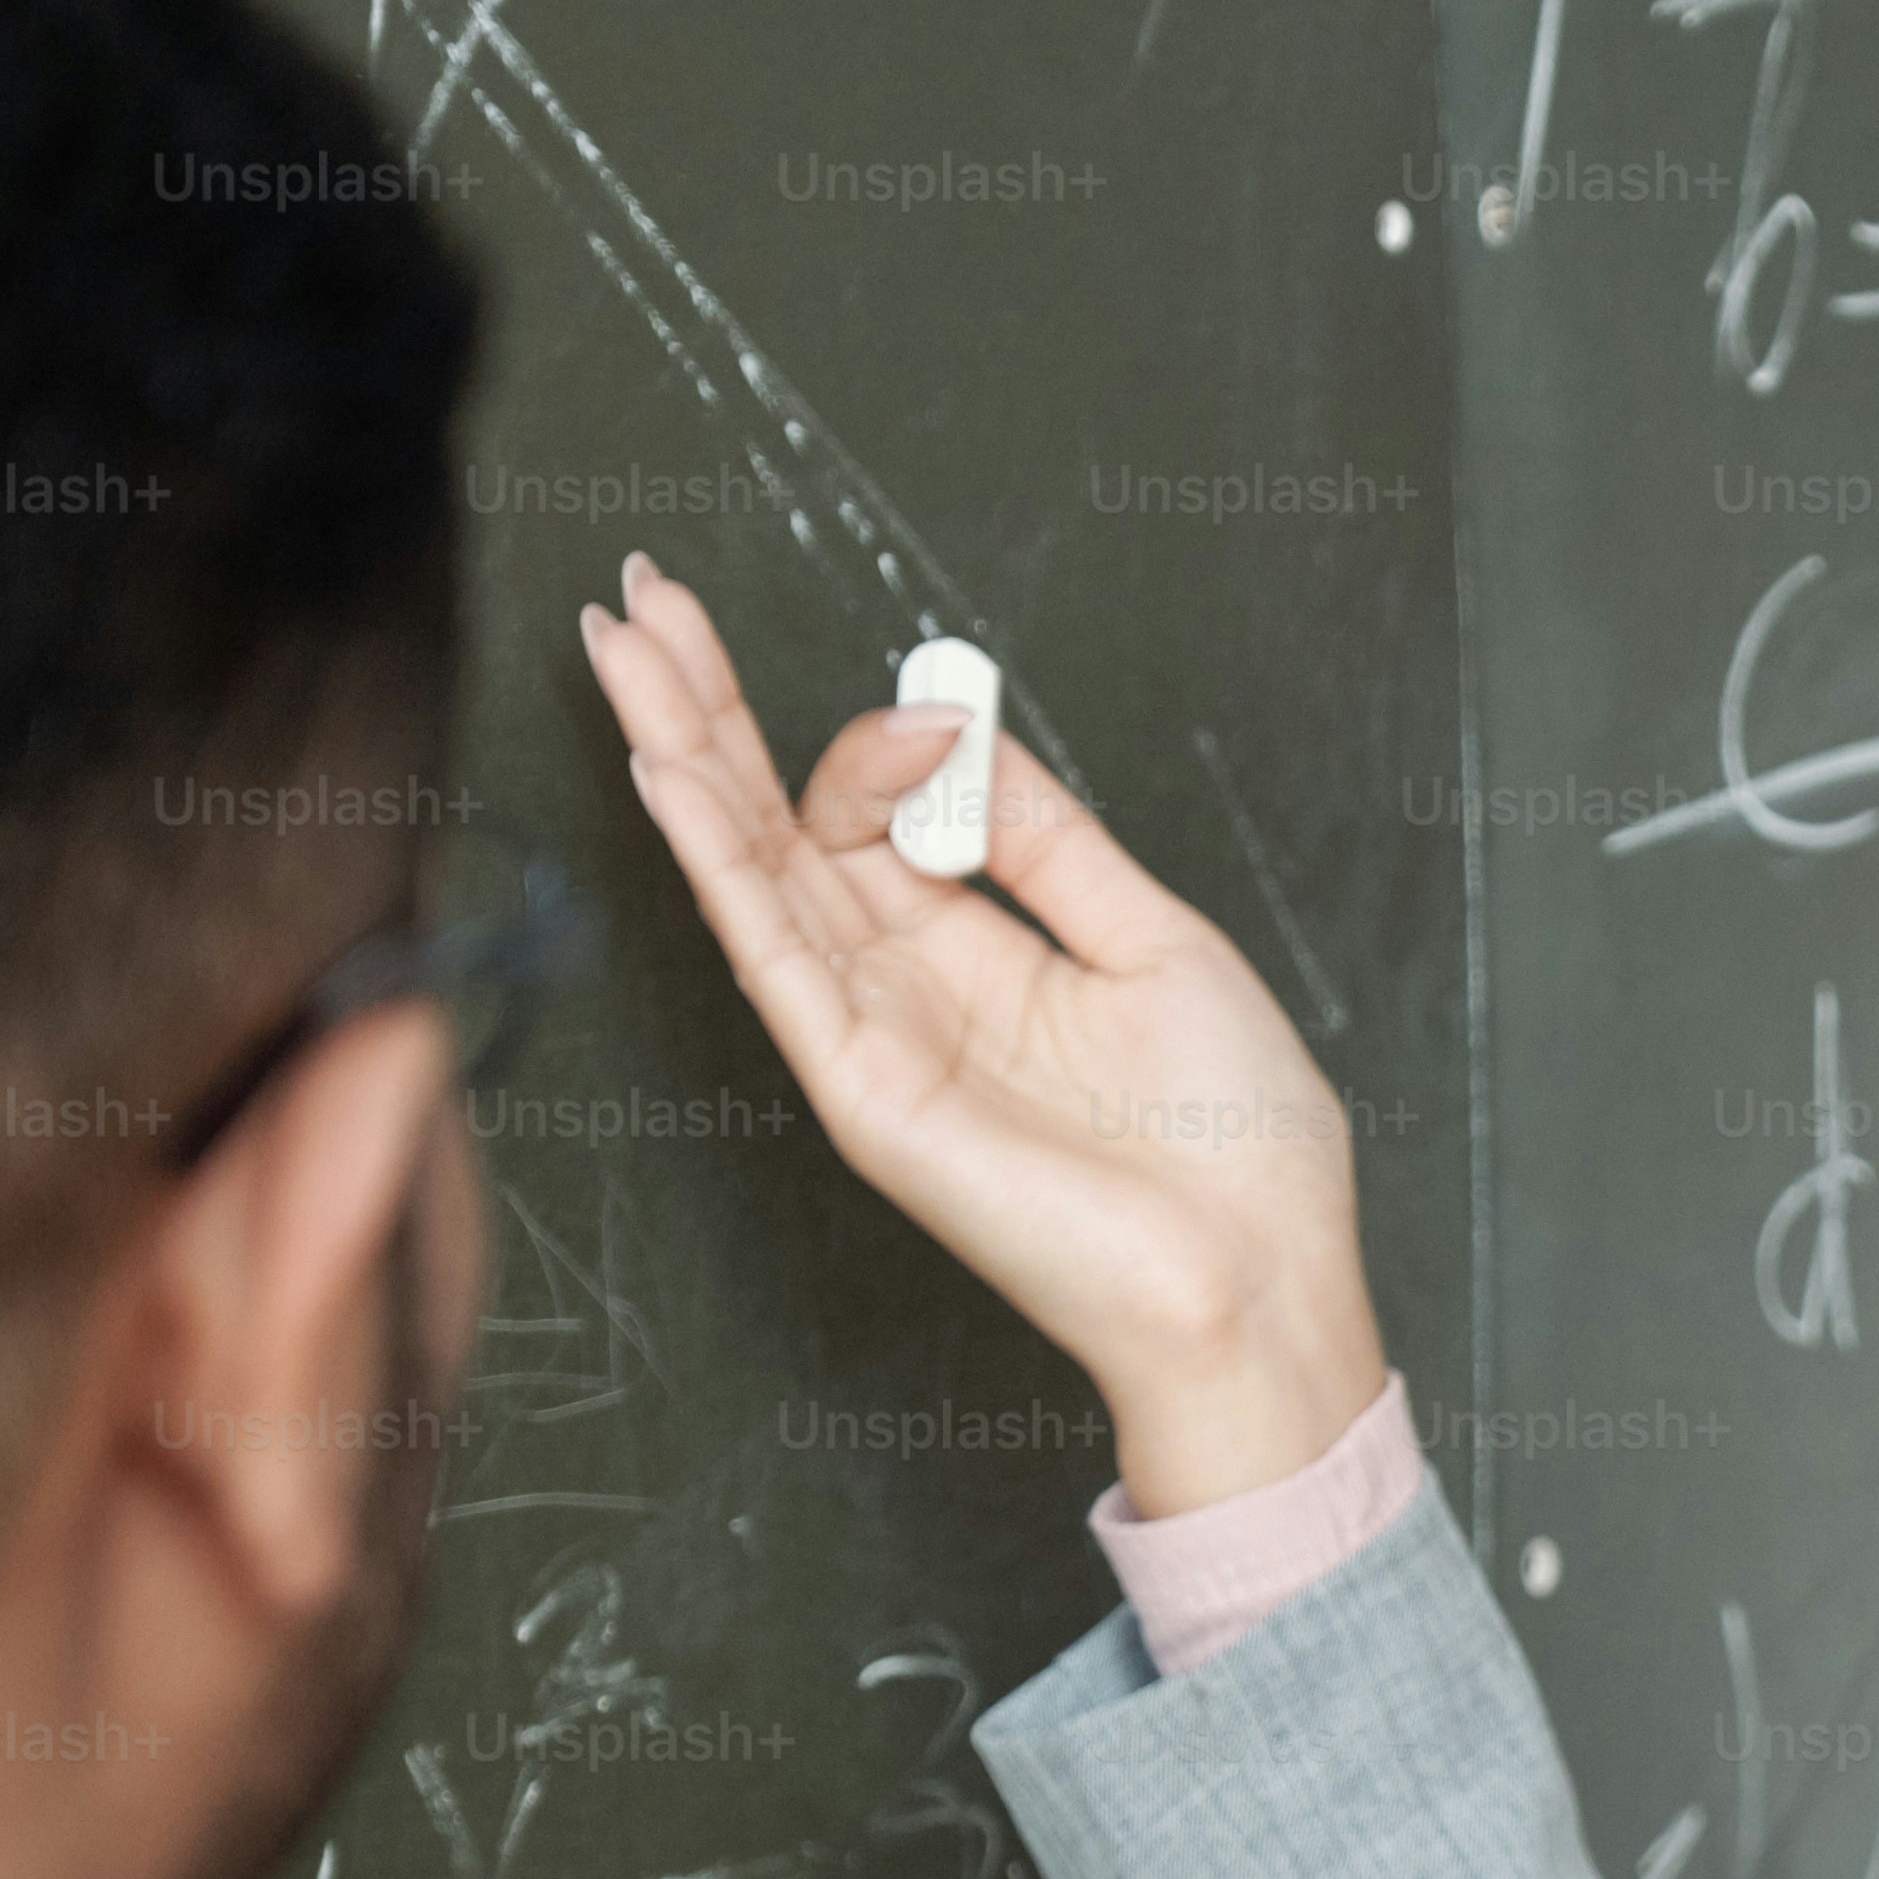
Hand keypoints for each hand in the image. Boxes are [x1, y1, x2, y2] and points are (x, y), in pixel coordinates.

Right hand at [573, 556, 1390, 1516]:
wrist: (1259, 1281)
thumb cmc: (1238, 1152)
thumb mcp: (1159, 942)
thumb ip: (1054, 840)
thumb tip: (973, 738)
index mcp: (985, 958)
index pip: (871, 816)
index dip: (877, 733)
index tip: (940, 706)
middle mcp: (912, 992)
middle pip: (780, 824)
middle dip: (710, 708)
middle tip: (642, 597)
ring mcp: (877, 1040)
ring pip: (753, 870)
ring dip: (683, 751)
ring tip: (619, 645)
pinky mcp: (865, 1091)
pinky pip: (774, 956)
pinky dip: (719, 860)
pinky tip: (671, 775)